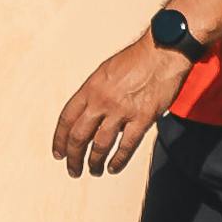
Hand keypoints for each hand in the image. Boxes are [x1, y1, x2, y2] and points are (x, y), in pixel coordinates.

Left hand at [54, 39, 177, 177]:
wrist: (162, 51)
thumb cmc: (136, 59)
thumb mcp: (105, 71)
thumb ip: (94, 93)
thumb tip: (87, 116)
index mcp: (90, 88)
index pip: (67, 119)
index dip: (60, 140)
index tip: (59, 153)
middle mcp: (102, 101)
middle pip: (79, 137)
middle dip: (73, 157)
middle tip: (73, 169)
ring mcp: (122, 110)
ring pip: (100, 145)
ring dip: (94, 162)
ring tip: (94, 170)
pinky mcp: (142, 118)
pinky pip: (126, 146)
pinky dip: (118, 161)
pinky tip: (113, 168)